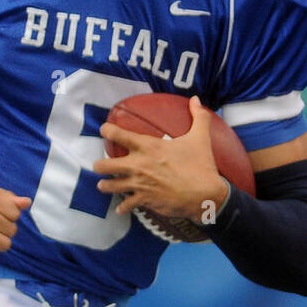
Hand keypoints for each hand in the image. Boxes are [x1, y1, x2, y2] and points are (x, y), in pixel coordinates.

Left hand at [94, 95, 227, 219]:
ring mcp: (139, 184)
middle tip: (102, 165)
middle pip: (103, 165)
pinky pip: (125, 205)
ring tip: (105, 184)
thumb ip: (198, 116)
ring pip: (108, 186)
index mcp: (148, 147)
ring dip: (106, 185)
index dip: (107, 130)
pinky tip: (120, 207)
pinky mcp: (144, 200)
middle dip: (99, 165)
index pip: (117, 134)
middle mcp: (138, 165)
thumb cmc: (201, 165)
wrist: (206, 195)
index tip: (104, 130)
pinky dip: (122, 206)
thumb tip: (196, 99)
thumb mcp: (200, 138)